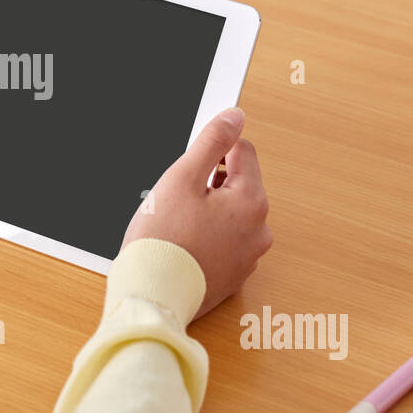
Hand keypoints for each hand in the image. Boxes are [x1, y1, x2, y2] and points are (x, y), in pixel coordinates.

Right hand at [121, 107, 271, 320]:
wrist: (152, 295)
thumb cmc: (163, 239)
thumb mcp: (183, 177)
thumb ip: (212, 141)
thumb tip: (235, 116)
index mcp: (251, 201)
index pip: (243, 151)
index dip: (213, 152)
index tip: (189, 170)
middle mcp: (259, 230)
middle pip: (238, 184)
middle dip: (210, 184)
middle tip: (178, 201)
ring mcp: (249, 257)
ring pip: (231, 215)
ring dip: (209, 211)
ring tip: (179, 226)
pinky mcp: (234, 276)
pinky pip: (225, 243)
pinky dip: (208, 239)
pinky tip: (184, 246)